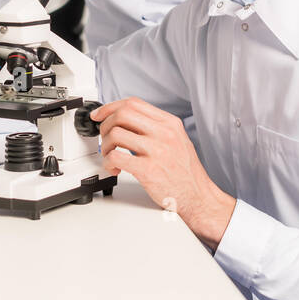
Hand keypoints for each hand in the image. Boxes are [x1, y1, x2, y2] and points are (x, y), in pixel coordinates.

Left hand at [93, 97, 235, 249]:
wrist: (198, 196)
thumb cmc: (185, 172)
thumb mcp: (177, 139)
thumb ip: (155, 127)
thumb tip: (125, 120)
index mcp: (170, 123)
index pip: (133, 103)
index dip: (111, 107)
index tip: (100, 114)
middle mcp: (164, 133)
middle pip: (122, 113)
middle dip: (106, 124)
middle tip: (104, 137)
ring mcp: (157, 151)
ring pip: (116, 134)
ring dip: (105, 146)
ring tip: (110, 155)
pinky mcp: (148, 170)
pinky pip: (116, 157)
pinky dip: (108, 162)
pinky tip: (114, 167)